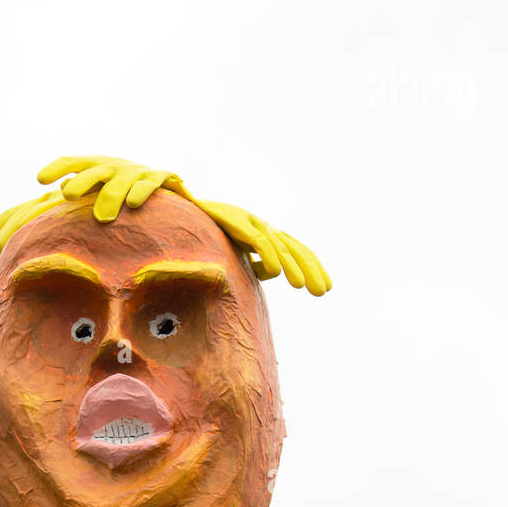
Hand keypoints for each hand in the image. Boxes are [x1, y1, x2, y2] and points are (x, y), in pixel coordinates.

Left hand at [35, 155, 192, 222]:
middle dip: (81, 183)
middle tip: (68, 196)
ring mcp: (136, 172)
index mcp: (95, 167)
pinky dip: (141, 193)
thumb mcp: (99, 188)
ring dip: (110, 197)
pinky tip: (133, 204)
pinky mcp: (159, 178)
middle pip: (93, 173)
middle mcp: (113, 166)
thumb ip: (79, 190)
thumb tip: (61, 191)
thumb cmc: (121, 188)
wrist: (163, 183)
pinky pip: (148, 186)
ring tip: (102, 217)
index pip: (72, 162)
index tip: (40, 179)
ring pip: (119, 184)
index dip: (57, 168)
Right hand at [190, 200, 331, 294]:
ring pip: (278, 246)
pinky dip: (269, 255)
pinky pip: (257, 240)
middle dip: (310, 270)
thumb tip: (274, 272)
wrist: (181, 215)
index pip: (296, 250)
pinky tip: (278, 272)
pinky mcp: (236, 220)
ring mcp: (251, 221)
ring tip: (302, 286)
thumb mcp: (238, 252)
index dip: (313, 267)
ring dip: (292, 267)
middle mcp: (264, 225)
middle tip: (322, 291)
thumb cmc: (209, 236)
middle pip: (293, 248)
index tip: (326, 287)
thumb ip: (256, 261)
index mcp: (267, 233)